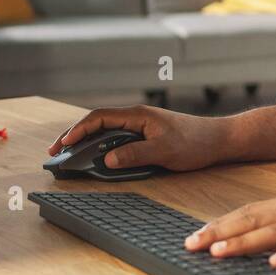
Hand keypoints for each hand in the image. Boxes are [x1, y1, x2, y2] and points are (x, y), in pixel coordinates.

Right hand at [47, 105, 231, 171]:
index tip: (63, 144)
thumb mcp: (164, 151)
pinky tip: (96, 158)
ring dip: (87, 142)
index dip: (78, 130)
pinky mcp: (147, 135)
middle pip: (98, 123)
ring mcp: (141, 126)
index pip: (99, 117)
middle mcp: (137, 117)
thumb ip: (135, 154)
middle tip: (56, 152)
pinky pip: (118, 139)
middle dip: (75, 136)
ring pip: (106, 131)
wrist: (219, 140)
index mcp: (138, 115)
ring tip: (70, 157)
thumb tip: (108, 159)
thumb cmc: (195, 142)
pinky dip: (102, 147)